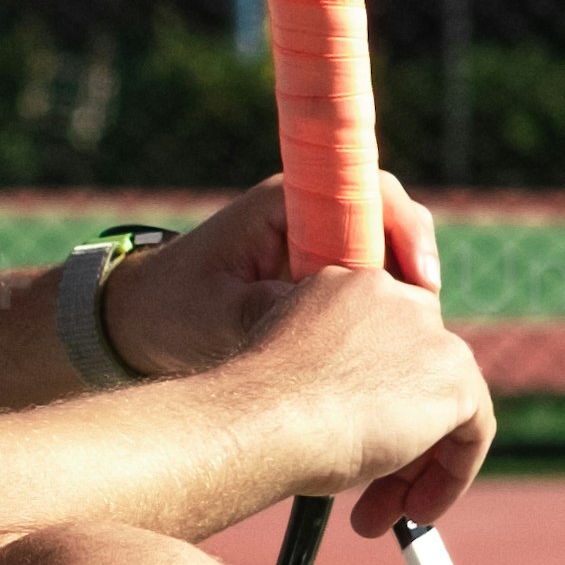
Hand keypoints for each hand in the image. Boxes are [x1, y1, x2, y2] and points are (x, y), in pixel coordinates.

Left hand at [97, 163, 447, 374]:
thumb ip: (273, 312)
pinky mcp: (322, 288)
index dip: (406, 231)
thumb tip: (333, 325)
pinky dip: (384, 328)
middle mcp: (314, 220)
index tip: (421, 278)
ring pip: (390, 271)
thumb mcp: (219, 315)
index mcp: (288, 202)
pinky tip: (387, 369)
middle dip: (417, 276)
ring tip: (412, 356)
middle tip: (427, 325)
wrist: (137, 325)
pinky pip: (372, 299)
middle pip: (395, 232)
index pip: (372, 195)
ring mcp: (322, 254)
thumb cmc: (171, 309)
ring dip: (405, 309)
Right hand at [242, 255, 492, 540]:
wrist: (261, 421)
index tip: (355, 446)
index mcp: (346, 287)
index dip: (375, 403)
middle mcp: (393, 296)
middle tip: (370, 496)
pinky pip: (473, 430)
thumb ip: (334, 379)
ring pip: (444, 405)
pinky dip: (451, 475)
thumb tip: (362, 425)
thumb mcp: (296, 380)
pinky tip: (414, 510)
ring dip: (417, 466)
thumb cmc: (257, 412)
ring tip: (382, 516)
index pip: (385, 346)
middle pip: (418, 374)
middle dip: (399, 442)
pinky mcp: (455, 375)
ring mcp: (428, 332)